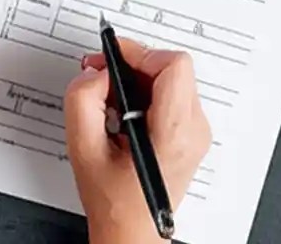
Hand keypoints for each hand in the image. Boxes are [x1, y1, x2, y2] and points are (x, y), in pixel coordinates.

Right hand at [65, 39, 211, 243]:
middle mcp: (194, 130)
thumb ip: (83, 102)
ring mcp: (197, 131)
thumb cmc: (113, 202)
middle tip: (101, 76)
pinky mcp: (192, 132)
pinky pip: (173, 94)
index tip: (112, 57)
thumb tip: (96, 72)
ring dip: (138, 80)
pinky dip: (146, 94)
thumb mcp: (83, 150)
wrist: (131, 230)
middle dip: (134, 65)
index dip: (140, 54)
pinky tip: (123, 112)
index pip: (174, 67)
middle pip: (173, 69)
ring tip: (109, 100)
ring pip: (173, 79)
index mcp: (174, 134)